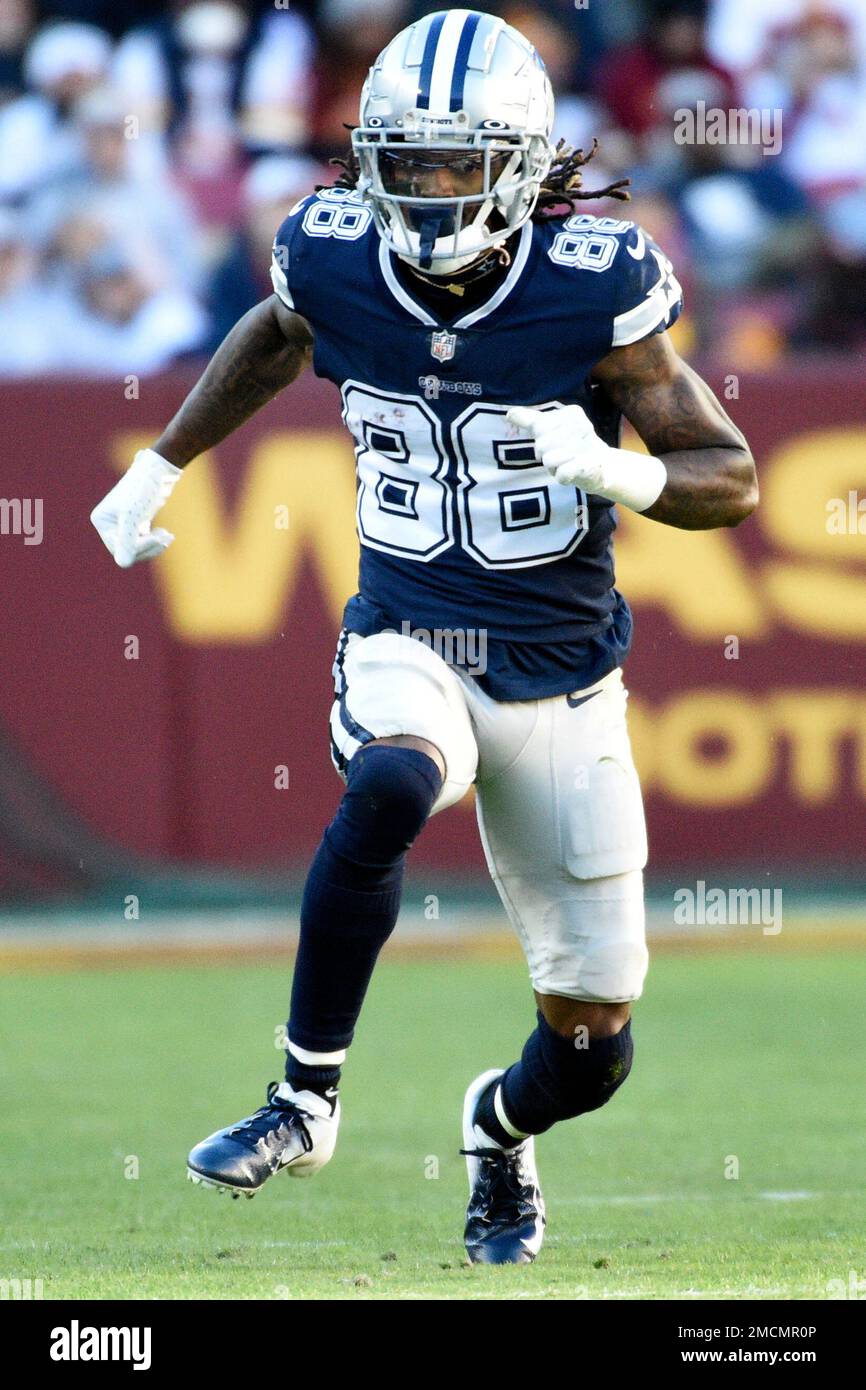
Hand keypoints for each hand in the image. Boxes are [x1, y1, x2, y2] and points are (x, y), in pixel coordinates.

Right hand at [90, 449, 182, 567]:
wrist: (160, 470)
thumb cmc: (144, 489)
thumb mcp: (133, 517)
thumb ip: (127, 541)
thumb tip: (123, 564)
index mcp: (101, 521)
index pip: (119, 549)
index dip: (140, 548)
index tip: (159, 537)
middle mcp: (109, 524)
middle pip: (128, 552)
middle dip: (148, 548)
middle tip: (167, 537)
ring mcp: (123, 524)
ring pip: (137, 549)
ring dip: (154, 546)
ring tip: (168, 536)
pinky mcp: (137, 523)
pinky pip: (143, 542)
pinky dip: (155, 541)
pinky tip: (167, 535)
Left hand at [506, 404, 611, 491]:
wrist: (602, 467)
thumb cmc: (571, 446)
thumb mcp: (551, 428)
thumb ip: (530, 419)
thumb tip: (509, 414)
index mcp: (571, 413)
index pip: (538, 427)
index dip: (542, 438)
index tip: (557, 439)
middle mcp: (581, 426)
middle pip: (540, 445)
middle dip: (546, 455)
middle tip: (563, 455)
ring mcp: (585, 447)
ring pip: (548, 460)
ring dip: (554, 467)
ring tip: (568, 463)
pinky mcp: (587, 467)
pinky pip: (560, 474)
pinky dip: (562, 476)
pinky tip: (573, 472)